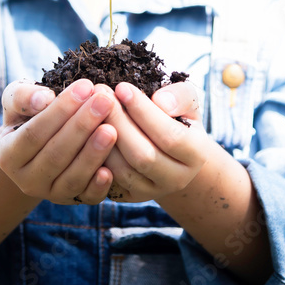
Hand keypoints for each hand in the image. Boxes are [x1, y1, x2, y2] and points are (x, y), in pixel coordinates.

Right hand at [0, 78, 117, 204]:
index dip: (60, 111)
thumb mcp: (19, 100)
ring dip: (93, 154)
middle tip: (105, 101)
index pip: (34, 133)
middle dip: (81, 126)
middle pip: (55, 155)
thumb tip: (44, 99)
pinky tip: (110, 170)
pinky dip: (98, 186)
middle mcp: (26, 180)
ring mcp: (50, 194)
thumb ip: (24, 96)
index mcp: (8, 154)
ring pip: (72, 178)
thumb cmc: (31, 114)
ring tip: (112, 129)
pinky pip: (86, 197)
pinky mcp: (73, 201)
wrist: (42, 142)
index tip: (84, 86)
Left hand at [99, 81, 210, 202]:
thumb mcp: (187, 103)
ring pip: (122, 171)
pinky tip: (89, 129)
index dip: (144, 112)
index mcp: (196, 155)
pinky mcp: (128, 196)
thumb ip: (180, 97)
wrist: (171, 152)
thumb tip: (160, 101)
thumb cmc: (177, 118)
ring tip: (91, 108)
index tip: (122, 87)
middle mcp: (176, 179)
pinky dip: (96, 155)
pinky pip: (108, 180)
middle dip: (119, 123)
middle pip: (143, 156)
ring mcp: (151, 192)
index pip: (170, 136)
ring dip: (102, 138)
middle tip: (101, 95)